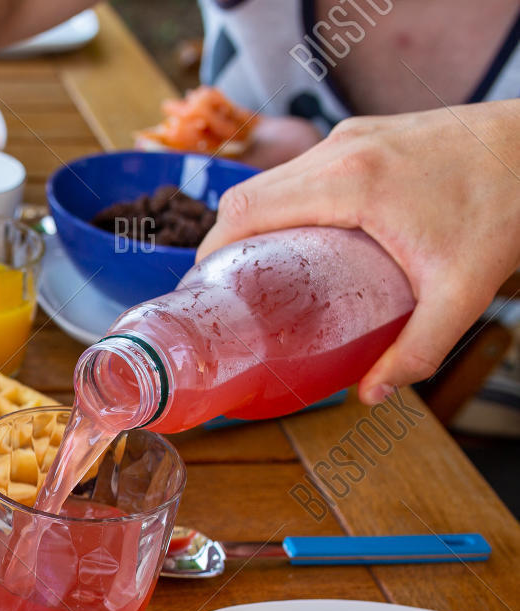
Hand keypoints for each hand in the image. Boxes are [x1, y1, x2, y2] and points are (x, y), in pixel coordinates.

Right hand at [197, 103, 519, 404]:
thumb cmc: (507, 203)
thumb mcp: (463, 291)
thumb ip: (417, 349)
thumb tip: (371, 395)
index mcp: (350, 182)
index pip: (245, 211)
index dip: (209, 250)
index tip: (202, 289)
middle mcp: (341, 150)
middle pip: (247, 194)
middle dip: (224, 241)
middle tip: (224, 290)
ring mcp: (353, 136)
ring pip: (273, 178)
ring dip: (255, 220)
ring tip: (257, 269)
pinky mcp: (367, 134)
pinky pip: (303, 169)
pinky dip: (286, 202)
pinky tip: (302, 238)